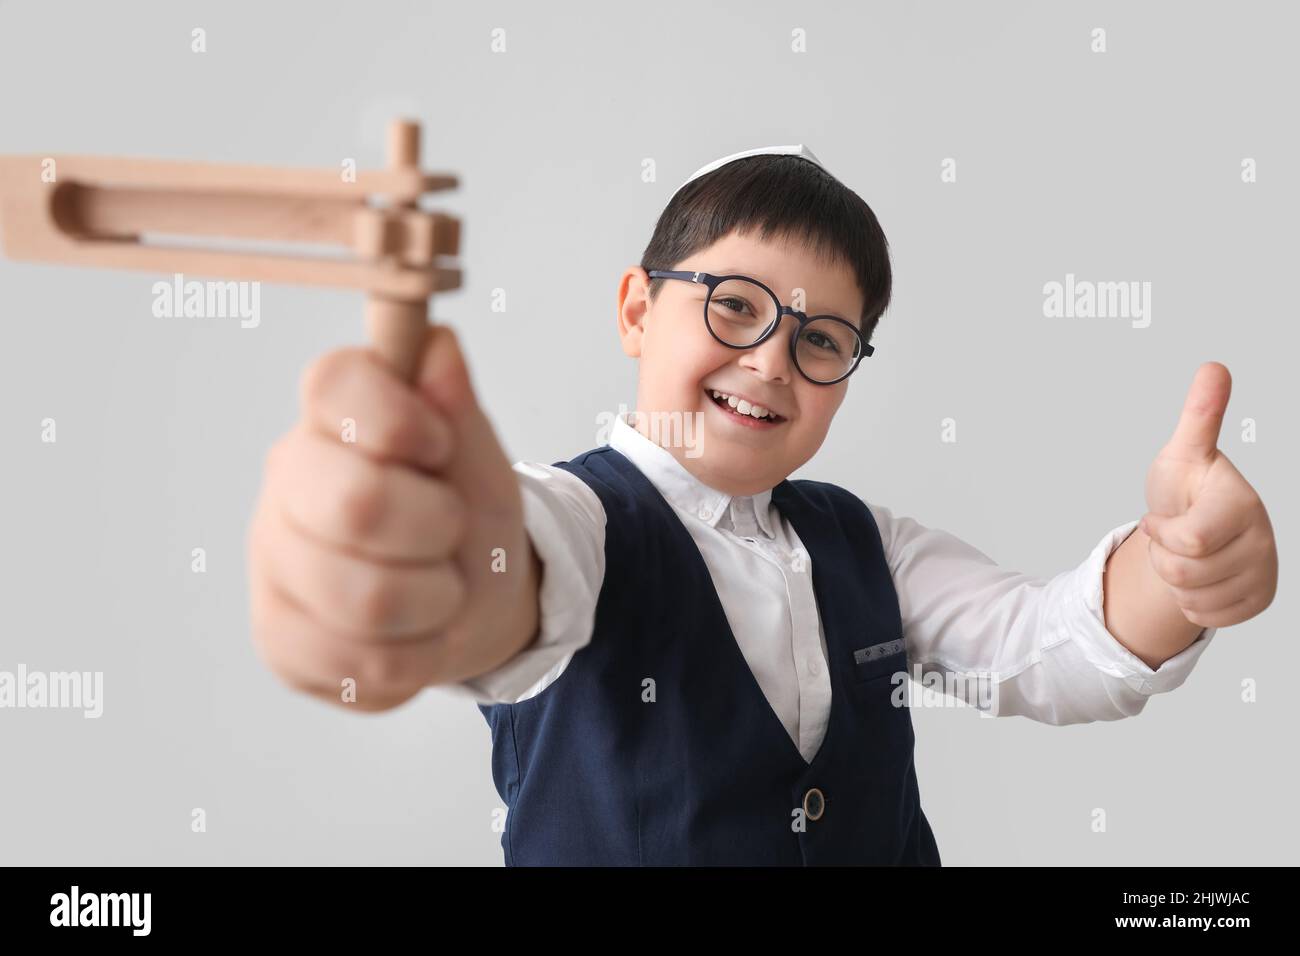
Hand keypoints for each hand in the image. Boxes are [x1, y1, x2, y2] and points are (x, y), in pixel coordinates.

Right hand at [247, 325, 539, 710]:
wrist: (472, 603)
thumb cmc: (469, 515)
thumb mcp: (480, 457)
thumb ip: (458, 403)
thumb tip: (437, 347)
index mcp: (336, 415)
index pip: (335, 384)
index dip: (398, 419)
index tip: (439, 446)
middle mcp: (289, 478)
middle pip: (357, 504)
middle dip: (436, 528)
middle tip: (451, 532)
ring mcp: (273, 558)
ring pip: (362, 598)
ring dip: (434, 602)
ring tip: (441, 590)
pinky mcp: (277, 633)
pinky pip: (353, 662)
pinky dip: (413, 657)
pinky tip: (414, 634)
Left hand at [1140, 362, 1277, 628]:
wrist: (1193, 527)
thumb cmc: (1187, 489)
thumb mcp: (1184, 452)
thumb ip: (1200, 415)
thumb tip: (1214, 367)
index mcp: (1243, 504)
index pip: (1191, 541)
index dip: (1162, 534)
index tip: (1159, 519)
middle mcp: (1263, 540)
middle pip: (1185, 572)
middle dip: (1164, 556)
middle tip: (1172, 538)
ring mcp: (1264, 573)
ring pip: (1193, 597)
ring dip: (1175, 580)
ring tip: (1184, 555)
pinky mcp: (1258, 600)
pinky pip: (1206, 617)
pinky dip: (1190, 601)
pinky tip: (1198, 576)